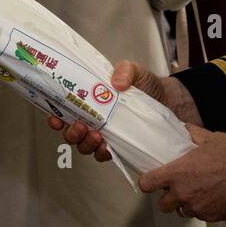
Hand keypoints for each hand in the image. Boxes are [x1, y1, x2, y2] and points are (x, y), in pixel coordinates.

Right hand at [47, 59, 201, 162]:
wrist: (171, 102)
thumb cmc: (148, 86)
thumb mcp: (135, 71)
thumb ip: (125, 70)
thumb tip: (116, 83)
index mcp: (91, 101)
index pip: (65, 111)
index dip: (55, 117)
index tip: (54, 117)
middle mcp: (95, 120)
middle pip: (71, 133)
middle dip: (71, 133)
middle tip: (80, 126)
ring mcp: (107, 135)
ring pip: (85, 146)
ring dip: (85, 144)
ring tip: (97, 136)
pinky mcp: (121, 147)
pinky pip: (105, 156)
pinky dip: (103, 153)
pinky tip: (107, 148)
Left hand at [140, 126, 225, 221]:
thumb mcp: (210, 138)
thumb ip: (193, 135)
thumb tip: (185, 129)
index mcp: (177, 174)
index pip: (147, 184)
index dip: (148, 181)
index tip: (152, 179)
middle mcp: (184, 194)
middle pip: (163, 205)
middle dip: (169, 198)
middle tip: (179, 187)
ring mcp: (199, 208)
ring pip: (184, 212)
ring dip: (188, 204)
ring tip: (200, 192)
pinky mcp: (214, 218)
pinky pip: (203, 216)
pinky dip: (206, 209)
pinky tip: (216, 197)